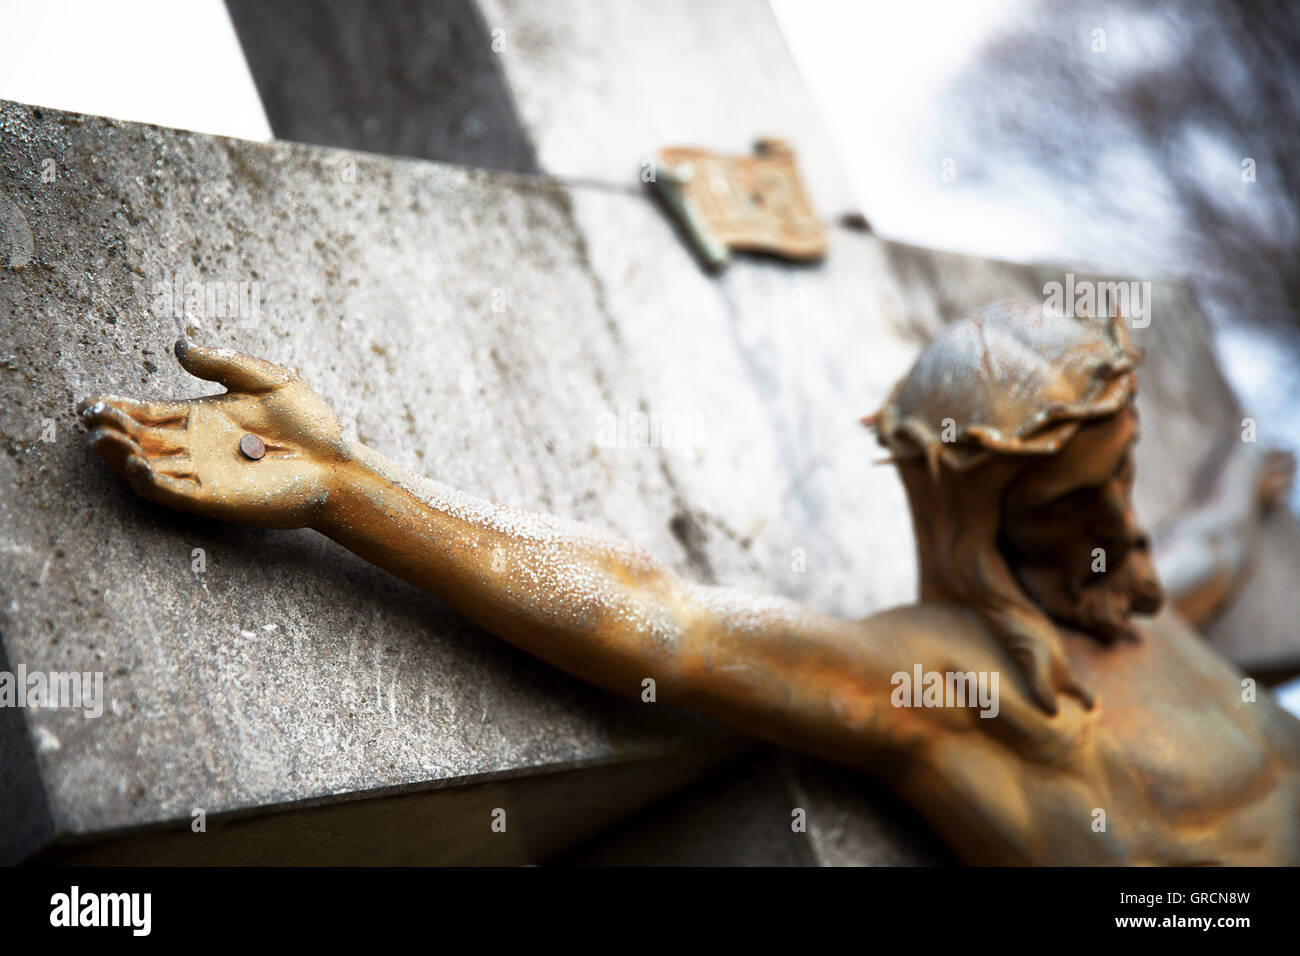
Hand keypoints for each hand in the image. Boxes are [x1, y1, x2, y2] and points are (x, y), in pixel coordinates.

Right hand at [80, 340, 349, 527]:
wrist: (337, 462)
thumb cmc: (308, 422)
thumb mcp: (266, 380)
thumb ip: (223, 364)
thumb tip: (179, 345)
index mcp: (200, 417)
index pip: (148, 412)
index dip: (118, 407)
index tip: (92, 400)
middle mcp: (194, 446)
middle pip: (139, 439)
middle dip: (111, 429)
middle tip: (90, 417)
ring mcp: (201, 474)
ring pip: (148, 466)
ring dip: (121, 455)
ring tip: (100, 438)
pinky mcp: (214, 499)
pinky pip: (174, 493)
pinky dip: (151, 482)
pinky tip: (135, 464)